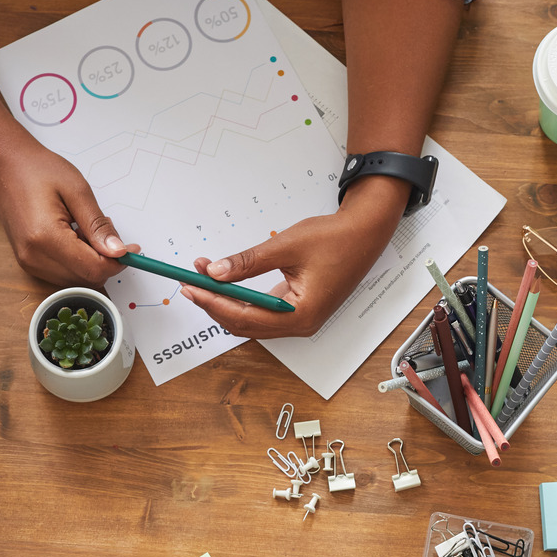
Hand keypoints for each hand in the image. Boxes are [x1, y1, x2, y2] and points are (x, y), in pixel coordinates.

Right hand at [0, 137, 131, 286]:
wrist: (5, 166)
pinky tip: (74, 237)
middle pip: (86, 279)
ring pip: (77, 280)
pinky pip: (64, 274)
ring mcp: (29, 263)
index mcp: (45, 238)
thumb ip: (98, 225)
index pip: (93, 269)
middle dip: (105, 260)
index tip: (131, 247)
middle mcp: (34, 257)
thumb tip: (118, 251)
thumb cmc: (38, 171)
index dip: (118, 262)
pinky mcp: (28, 263)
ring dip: (91, 261)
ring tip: (85, 228)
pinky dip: (77, 261)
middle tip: (106, 229)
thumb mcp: (77, 191)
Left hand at [180, 181, 402, 338]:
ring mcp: (299, 319)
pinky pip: (261, 311)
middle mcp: (300, 324)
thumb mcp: (286, 246)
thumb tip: (217, 273)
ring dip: (226, 300)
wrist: (365, 232)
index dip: (214, 303)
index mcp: (301, 315)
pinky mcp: (297, 309)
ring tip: (204, 278)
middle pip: (244, 324)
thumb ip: (249, 262)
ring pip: (251, 319)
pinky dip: (241, 297)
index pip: (245, 317)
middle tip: (191, 282)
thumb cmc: (336, 239)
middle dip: (215, 303)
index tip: (193, 287)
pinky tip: (225, 281)